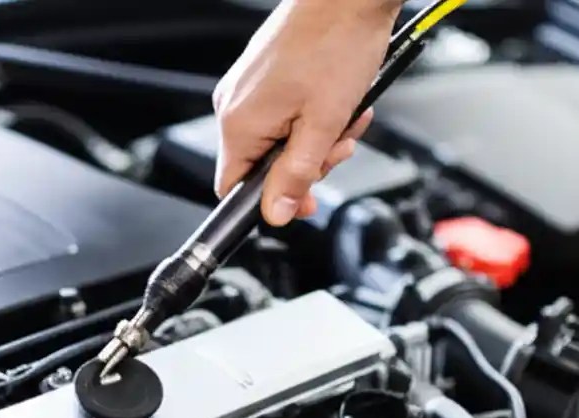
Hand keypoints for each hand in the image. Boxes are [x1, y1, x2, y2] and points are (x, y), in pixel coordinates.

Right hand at [213, 0, 399, 225]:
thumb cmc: (336, 43)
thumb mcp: (323, 124)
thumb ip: (296, 174)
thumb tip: (277, 212)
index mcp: (239, 123)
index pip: (234, 188)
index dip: (270, 201)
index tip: (303, 200)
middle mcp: (234, 106)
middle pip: (261, 165)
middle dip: (306, 164)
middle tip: (338, 147)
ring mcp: (246, 89)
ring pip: (277, 140)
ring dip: (315, 139)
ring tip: (344, 117)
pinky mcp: (262, 76)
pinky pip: (282, 114)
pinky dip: (311, 116)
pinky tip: (336, 102)